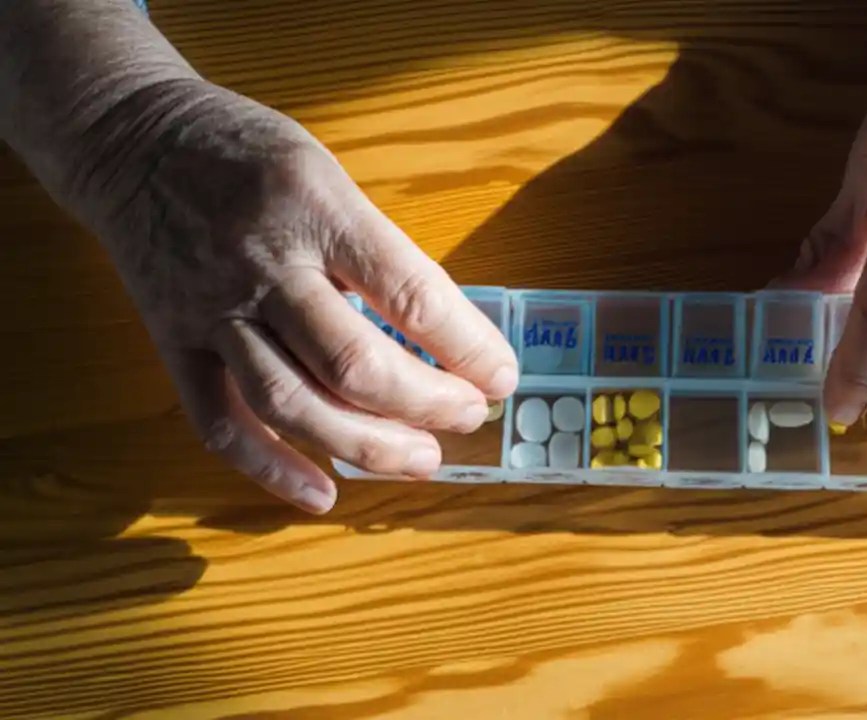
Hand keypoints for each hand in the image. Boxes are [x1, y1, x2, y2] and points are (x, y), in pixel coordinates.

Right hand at [83, 81, 517, 512]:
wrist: (129, 139)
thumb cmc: (247, 152)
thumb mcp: (327, 172)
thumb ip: (374, 248)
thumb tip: (438, 332)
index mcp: (317, 211)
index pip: (410, 294)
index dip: (467, 347)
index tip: (501, 374)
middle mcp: (265, 266)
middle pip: (354, 364)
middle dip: (426, 404)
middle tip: (469, 415)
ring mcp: (213, 310)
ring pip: (291, 402)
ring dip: (366, 445)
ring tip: (422, 459)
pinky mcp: (173, 342)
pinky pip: (218, 420)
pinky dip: (271, 467)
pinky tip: (322, 494)